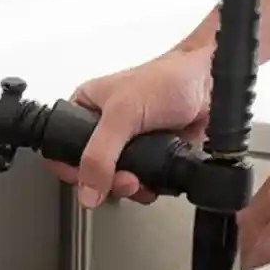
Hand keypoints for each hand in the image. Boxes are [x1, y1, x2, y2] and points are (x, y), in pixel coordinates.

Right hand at [46, 47, 213, 208]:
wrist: (209, 83)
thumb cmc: (168, 79)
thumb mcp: (123, 114)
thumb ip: (99, 155)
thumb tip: (87, 190)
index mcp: (86, 108)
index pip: (60, 146)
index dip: (68, 168)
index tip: (84, 181)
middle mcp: (105, 127)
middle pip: (89, 171)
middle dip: (106, 182)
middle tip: (123, 180)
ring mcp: (129, 143)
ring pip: (115, 180)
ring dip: (130, 189)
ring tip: (141, 180)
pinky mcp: (152, 156)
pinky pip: (142, 183)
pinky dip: (149, 188)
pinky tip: (156, 180)